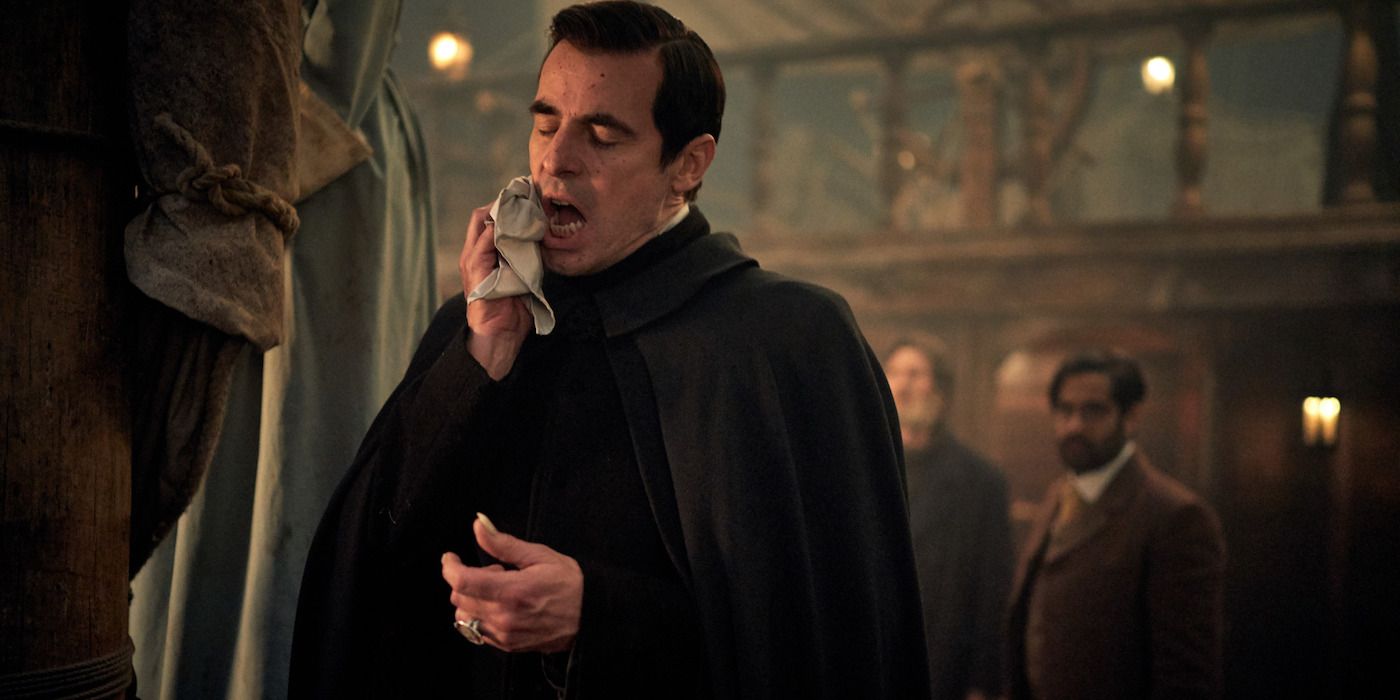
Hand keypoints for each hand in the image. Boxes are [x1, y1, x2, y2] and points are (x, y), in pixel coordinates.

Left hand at [440, 513, 582, 653]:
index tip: (451, 557)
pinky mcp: (506, 645)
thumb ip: (503, 543)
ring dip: (471, 599)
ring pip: (463, 616)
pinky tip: (500, 606)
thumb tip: (478, 524)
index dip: (449, 567)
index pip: (462, 582)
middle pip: (459, 598)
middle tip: (494, 570)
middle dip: (466, 579)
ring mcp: (504, 634)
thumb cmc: (568, 583)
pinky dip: (478, 615)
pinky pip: (475, 631)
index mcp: (512, 591)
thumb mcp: (539, 555)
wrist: (589, 617)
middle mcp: (504, 616)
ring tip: (498, 591)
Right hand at [459, 205, 530, 378]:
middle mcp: (475, 254)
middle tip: (528, 194)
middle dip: (505, 202)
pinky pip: (484, 245)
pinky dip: (498, 232)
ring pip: (482, 224)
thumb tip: (544, 241)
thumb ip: (528, 259)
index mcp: (485, 254)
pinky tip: (516, 227)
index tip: (531, 196)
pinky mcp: (475, 273)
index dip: (508, 204)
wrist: (499, 342)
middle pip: (482, 214)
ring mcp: (472, 262)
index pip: (491, 218)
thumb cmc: (513, 314)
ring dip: (504, 213)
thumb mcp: (524, 278)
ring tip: (525, 205)